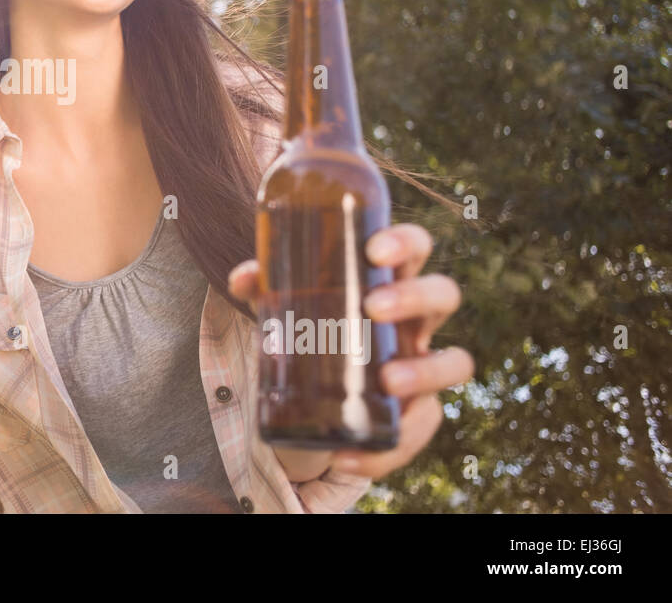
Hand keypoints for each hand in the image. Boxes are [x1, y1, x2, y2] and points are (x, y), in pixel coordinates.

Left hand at [228, 223, 474, 479]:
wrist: (314, 391)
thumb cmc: (313, 326)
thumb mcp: (285, 305)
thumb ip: (264, 287)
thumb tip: (243, 278)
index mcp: (388, 279)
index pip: (415, 247)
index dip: (405, 241)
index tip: (373, 249)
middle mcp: (416, 319)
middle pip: (444, 294)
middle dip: (415, 296)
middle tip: (374, 306)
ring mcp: (422, 364)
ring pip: (455, 362)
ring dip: (425, 371)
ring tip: (387, 381)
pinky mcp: (417, 414)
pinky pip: (420, 429)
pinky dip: (385, 449)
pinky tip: (346, 456)